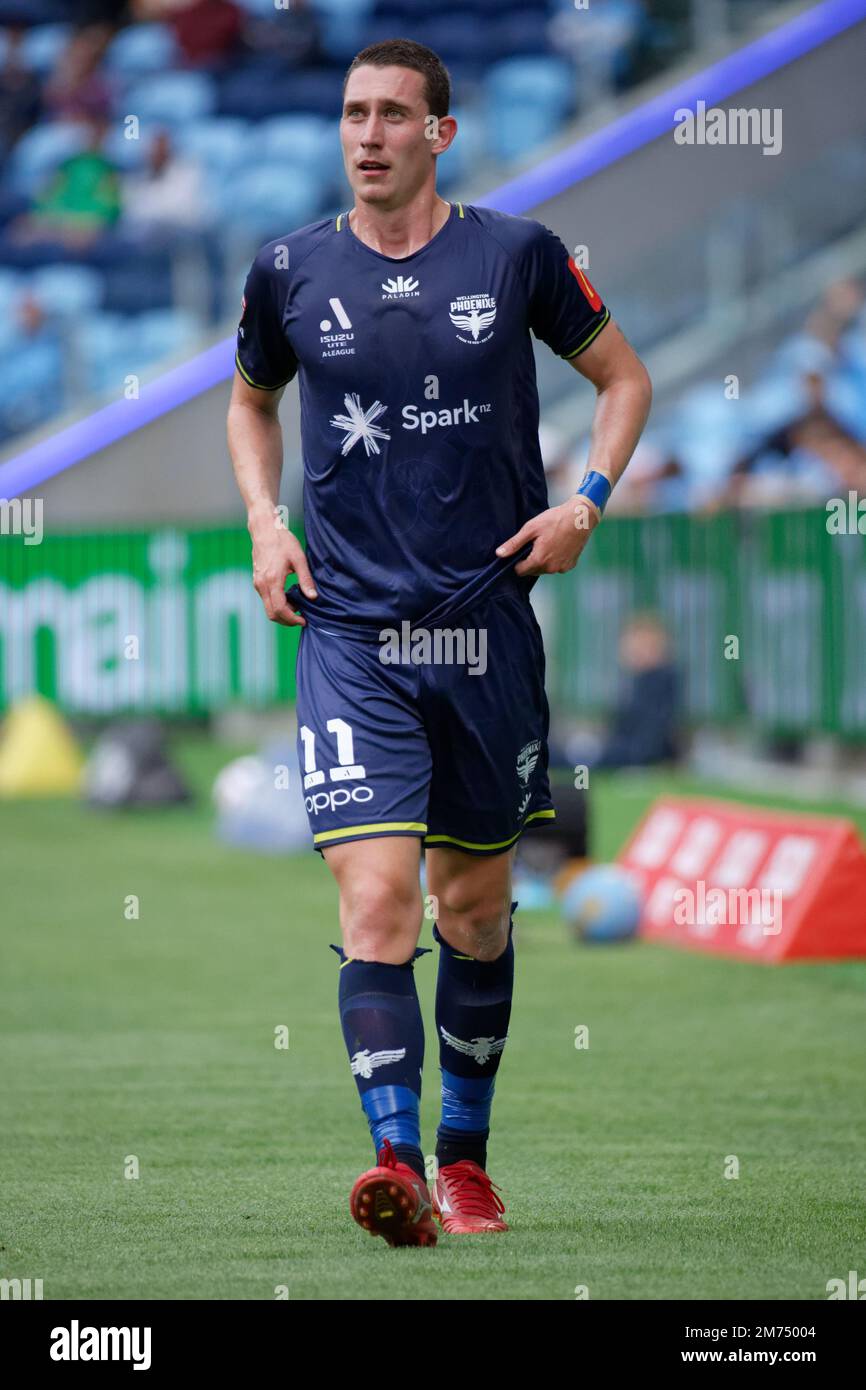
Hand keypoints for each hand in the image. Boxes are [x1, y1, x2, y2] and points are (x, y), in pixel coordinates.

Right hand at [250, 510, 316, 626]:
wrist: (265, 530)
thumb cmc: (283, 541)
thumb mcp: (299, 559)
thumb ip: (305, 579)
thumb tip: (313, 597)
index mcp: (272, 580)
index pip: (280, 609)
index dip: (292, 619)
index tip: (304, 620)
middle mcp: (262, 585)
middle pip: (272, 613)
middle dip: (287, 620)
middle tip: (301, 618)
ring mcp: (257, 584)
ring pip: (268, 608)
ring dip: (282, 613)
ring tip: (298, 608)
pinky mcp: (257, 581)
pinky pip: (266, 600)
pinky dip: (277, 605)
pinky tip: (289, 598)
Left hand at [496, 496, 600, 576]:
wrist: (580, 517)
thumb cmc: (555, 520)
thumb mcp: (531, 528)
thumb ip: (515, 543)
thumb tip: (499, 554)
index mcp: (539, 560)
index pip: (520, 571)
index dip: (518, 561)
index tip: (521, 550)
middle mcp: (551, 568)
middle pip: (533, 570)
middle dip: (531, 560)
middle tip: (536, 543)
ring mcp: (562, 568)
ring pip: (545, 569)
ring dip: (543, 560)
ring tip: (548, 542)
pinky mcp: (571, 565)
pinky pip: (557, 566)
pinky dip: (555, 559)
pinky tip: (558, 546)